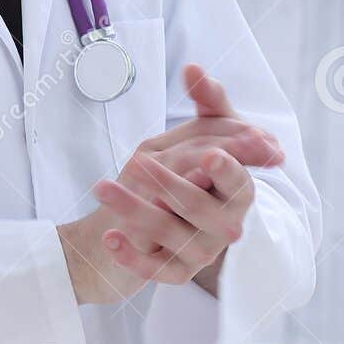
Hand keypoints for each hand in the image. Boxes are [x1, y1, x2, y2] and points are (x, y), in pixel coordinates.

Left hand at [60, 66, 284, 304]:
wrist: (152, 224)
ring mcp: (201, 252)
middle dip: (170, 183)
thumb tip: (195, 69)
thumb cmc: (185, 173)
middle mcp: (226, 225)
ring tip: (103, 187)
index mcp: (236, 191)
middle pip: (202, 206)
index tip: (209, 156)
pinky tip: (111, 237)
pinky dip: (132, 255)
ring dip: (137, 210)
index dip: (228, 169)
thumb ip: (206, 105)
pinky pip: (155, 271)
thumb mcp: (196, 137)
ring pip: (172, 234)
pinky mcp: (175, 274)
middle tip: (137, 162)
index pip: (240, 182)